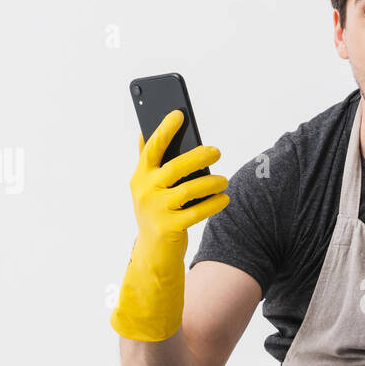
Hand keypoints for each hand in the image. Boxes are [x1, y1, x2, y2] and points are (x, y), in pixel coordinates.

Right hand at [130, 109, 228, 248]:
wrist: (152, 252)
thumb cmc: (155, 212)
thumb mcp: (146, 187)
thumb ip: (146, 161)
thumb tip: (144, 131)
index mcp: (140, 176)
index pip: (152, 148)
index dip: (165, 130)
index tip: (179, 114)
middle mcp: (145, 191)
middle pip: (175, 167)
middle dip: (199, 157)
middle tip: (217, 152)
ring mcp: (156, 210)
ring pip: (189, 190)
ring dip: (211, 183)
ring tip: (224, 180)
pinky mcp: (169, 228)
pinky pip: (197, 212)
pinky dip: (213, 204)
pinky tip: (224, 198)